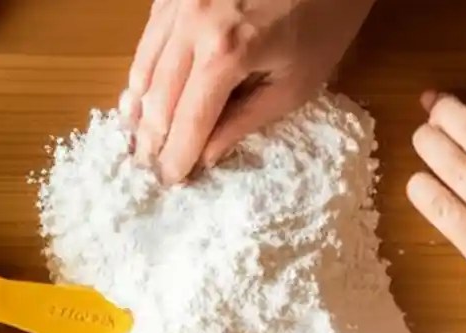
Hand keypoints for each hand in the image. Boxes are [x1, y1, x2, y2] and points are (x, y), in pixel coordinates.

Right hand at [124, 0, 376, 183]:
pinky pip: (148, 39)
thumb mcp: (297, 82)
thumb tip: (205, 156)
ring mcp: (178, 1)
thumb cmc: (326, 17)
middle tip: (150, 168)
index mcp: (227, 51)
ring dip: (140, 109)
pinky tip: (144, 95)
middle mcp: (192, 23)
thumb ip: (245, 120)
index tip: (171, 182)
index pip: (188, 121)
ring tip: (139, 139)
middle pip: (157, 98)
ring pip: (143, 68)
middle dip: (152, 139)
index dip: (177, 156)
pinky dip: (144, 72)